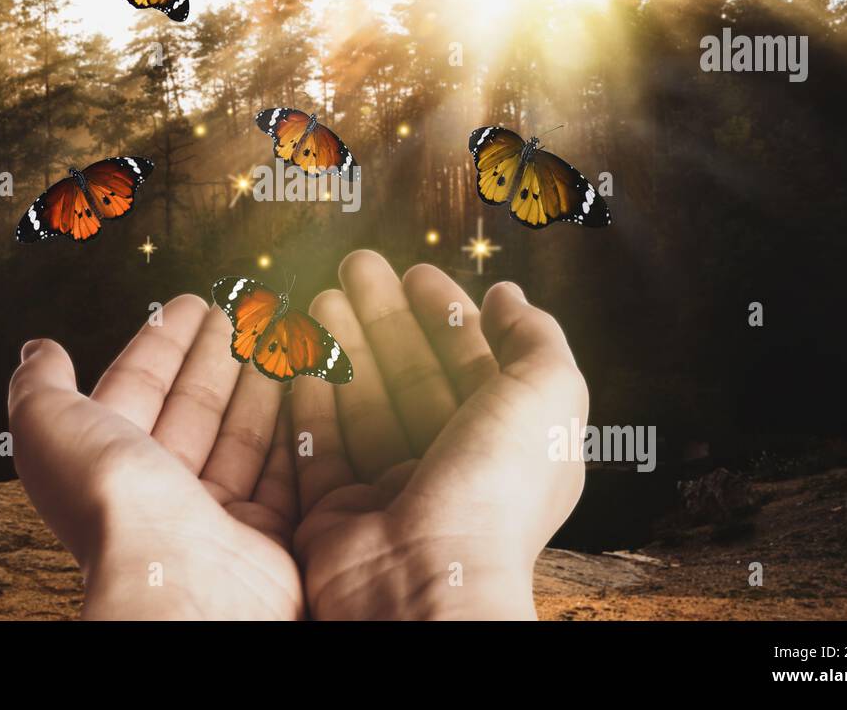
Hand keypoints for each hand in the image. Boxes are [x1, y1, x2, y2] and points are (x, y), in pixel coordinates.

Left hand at [7, 296, 302, 619]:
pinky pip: (280, 473)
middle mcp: (157, 491)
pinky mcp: (264, 534)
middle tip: (246, 311)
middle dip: (217, 355)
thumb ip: (40, 387)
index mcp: (106, 464)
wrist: (179, 580)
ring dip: (258, 384)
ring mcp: (213, 514)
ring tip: (280, 340)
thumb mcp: (50, 427)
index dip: (163, 343)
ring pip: (239, 436)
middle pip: (193, 408)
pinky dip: (292, 430)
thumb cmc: (113, 504)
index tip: (193, 303)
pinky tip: (302, 392)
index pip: (138, 388)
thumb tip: (37, 350)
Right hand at [290, 250, 587, 618]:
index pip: (472, 364)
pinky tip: (299, 352)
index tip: (416, 271)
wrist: (428, 582)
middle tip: (355, 264)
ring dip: (344, 346)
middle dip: (385, 317)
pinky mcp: (337, 514)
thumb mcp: (547, 395)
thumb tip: (506, 296)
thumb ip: (534, 338)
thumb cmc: (496, 491)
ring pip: (363, 403)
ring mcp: (391, 493)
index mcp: (506, 446)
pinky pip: (319, 444)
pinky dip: (310, 395)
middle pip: (412, 376)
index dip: (446, 313)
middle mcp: (451, 469)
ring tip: (321, 295)